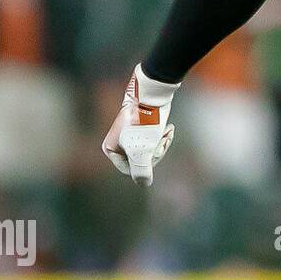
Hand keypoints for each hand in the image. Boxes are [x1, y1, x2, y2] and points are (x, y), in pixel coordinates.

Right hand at [101, 65, 178, 185]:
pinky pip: (154, 141)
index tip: (153, 151)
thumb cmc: (144, 123)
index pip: (131, 170)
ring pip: (150, 151)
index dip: (146, 165)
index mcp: (111, 149)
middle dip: (156, 152)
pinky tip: (169, 129)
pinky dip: (163, 136)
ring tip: (167, 131)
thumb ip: (141, 170)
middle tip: (162, 138)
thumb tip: (144, 183)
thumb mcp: (142, 151)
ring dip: (162, 143)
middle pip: (142, 161)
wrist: (153, 96)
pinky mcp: (142, 129)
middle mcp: (118, 143)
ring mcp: (130, 136)